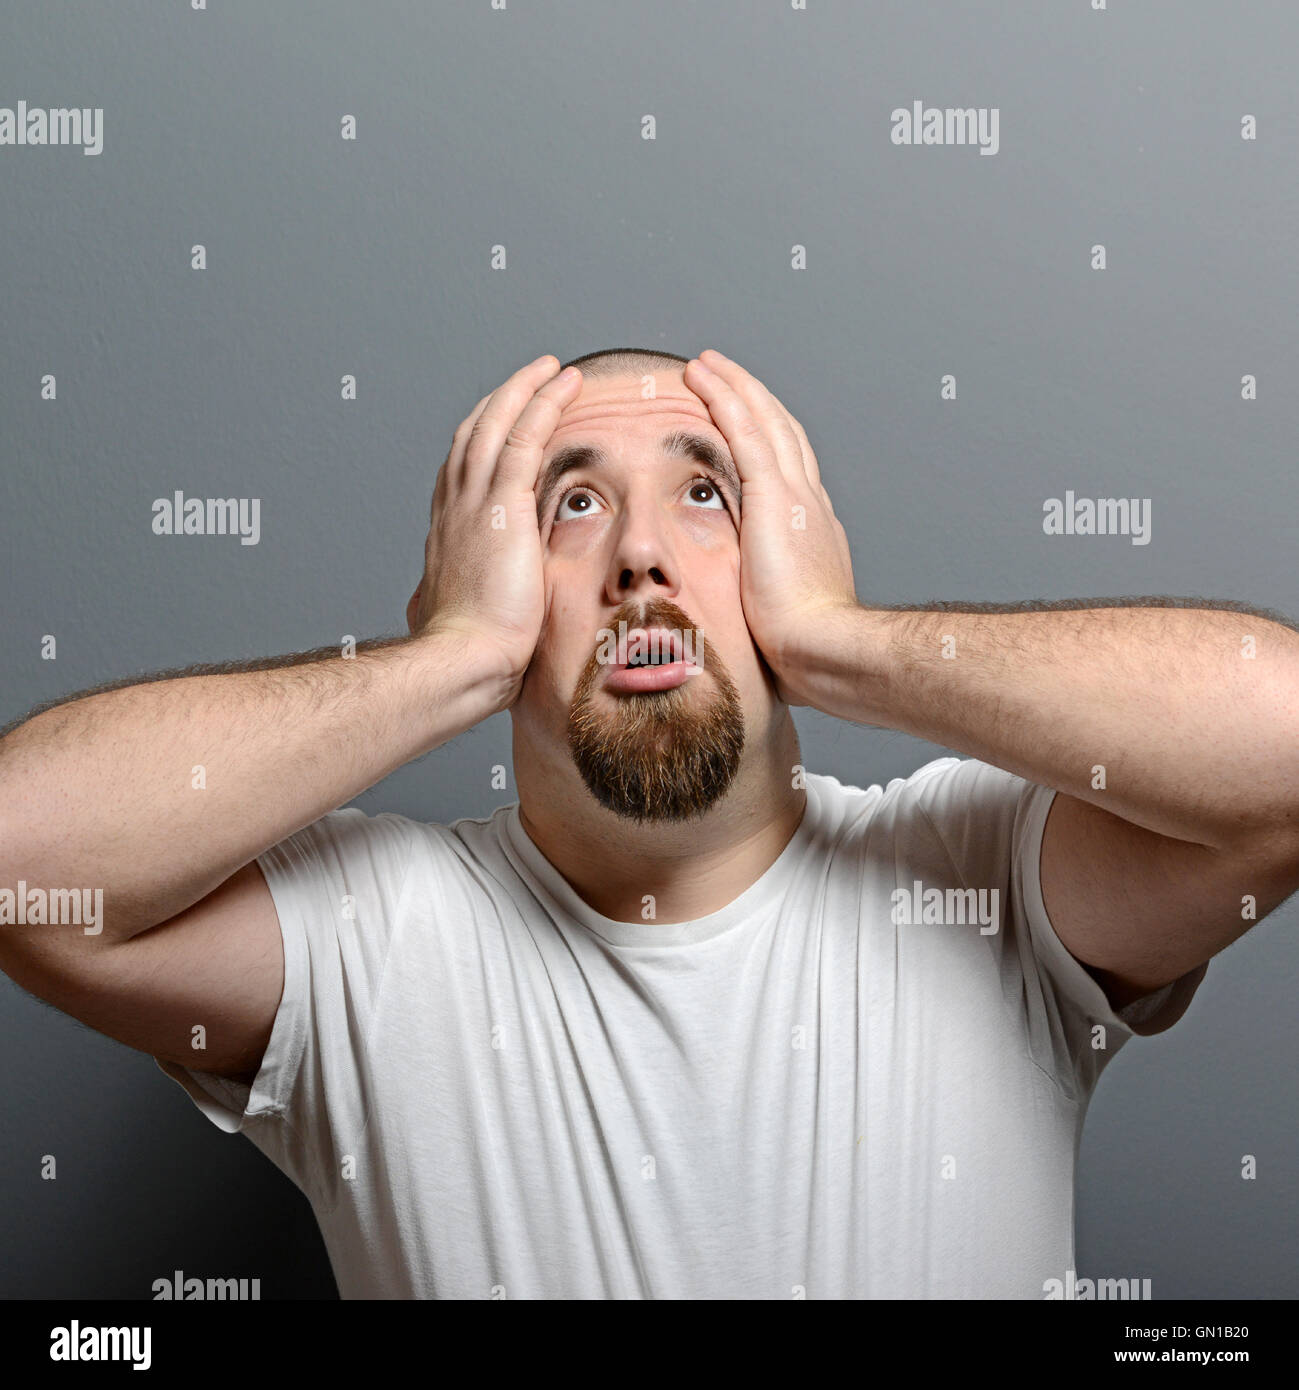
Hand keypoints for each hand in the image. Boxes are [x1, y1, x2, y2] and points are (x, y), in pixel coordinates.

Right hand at [409, 355, 582, 704]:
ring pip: (498, 422)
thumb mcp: (456, 619)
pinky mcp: (503, 504)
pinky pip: (525, 433)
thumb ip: (457, 602)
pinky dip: (544, 401)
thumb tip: (442, 611)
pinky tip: (566, 382)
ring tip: (554, 369)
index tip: (505, 425)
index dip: (485, 441)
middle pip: (476, 433)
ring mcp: (475, 501)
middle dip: (503, 401)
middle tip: (529, 378)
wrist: (464, 662)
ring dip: (526, 388)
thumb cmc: (470, 657)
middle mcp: (454, 506)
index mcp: (449, 532)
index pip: (465, 470)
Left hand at [682, 349, 857, 705]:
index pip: (789, 474)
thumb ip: (766, 606)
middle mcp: (810, 504)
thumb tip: (746, 624)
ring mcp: (795, 496)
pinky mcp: (775, 497)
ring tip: (705, 365)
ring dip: (734, 387)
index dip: (768, 443)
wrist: (827, 653)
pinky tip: (702, 376)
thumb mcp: (783, 621)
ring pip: (764, 421)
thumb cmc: (803, 655)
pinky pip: (746, 431)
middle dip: (754, 402)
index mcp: (812, 533)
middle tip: (725, 376)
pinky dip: (725, 397)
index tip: (747, 426)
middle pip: (782, 434)